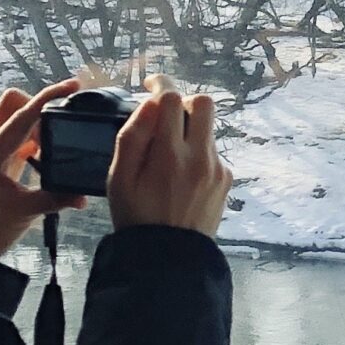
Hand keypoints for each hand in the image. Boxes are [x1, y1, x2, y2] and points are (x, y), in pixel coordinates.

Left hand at [0, 80, 87, 259]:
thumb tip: (84, 195)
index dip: (48, 97)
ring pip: (11, 118)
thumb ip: (57, 199)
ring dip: (35, 125)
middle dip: (37, 106)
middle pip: (10, 104)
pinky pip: (12, 137)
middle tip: (59, 126)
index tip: (71, 86)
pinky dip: (31, 140)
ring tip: (54, 148)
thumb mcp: (26, 213)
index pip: (22, 115)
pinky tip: (44, 158)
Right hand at [108, 88, 232, 235]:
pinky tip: (181, 177)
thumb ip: (132, 136)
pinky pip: (213, 151)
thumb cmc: (136, 216)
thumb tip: (150, 102)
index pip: (172, 98)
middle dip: (184, 101)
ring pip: (209, 129)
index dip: (161, 86)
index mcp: (168, 155)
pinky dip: (197, 153)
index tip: (151, 86)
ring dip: (189, 130)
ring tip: (168, 156)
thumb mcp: (118, 178)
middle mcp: (199, 157)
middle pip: (204, 103)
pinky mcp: (226, 179)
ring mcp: (217, 168)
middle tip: (166, 116)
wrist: (168, 258)